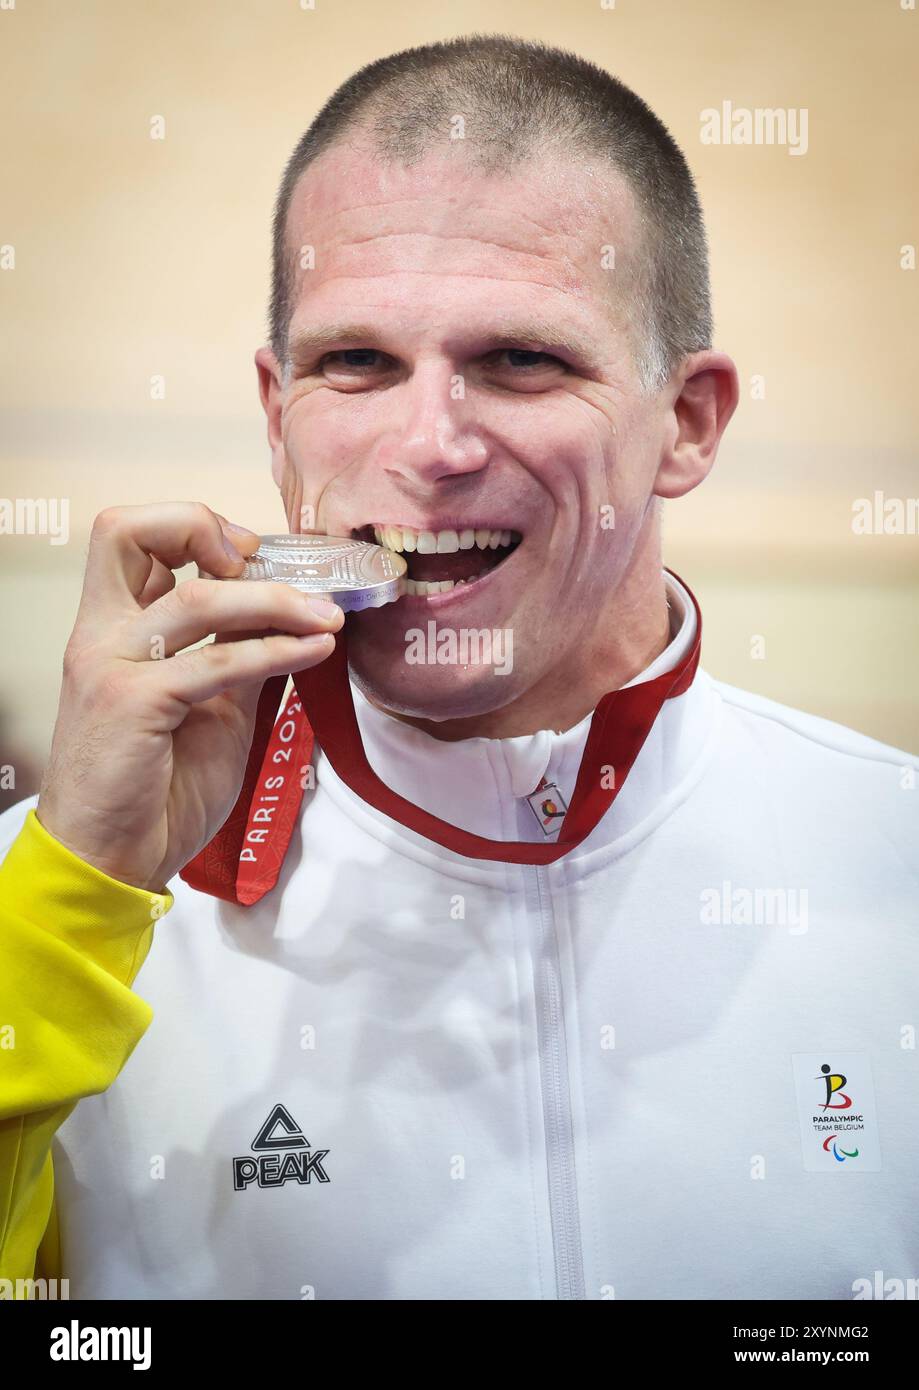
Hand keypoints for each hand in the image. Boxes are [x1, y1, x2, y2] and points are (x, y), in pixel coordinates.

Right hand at [36, 502, 342, 891]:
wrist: (113, 860)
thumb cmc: (153, 790)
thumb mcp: (210, 709)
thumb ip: (235, 657)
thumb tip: (286, 619)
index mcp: (113, 628)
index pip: (133, 538)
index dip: (194, 528)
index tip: (253, 556)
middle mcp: (102, 634)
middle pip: (126, 530)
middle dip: (201, 524)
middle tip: (263, 560)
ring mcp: (111, 664)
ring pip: (197, 597)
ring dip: (277, 600)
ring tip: (328, 615)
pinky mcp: (133, 702)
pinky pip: (219, 661)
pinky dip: (277, 650)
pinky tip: (316, 650)